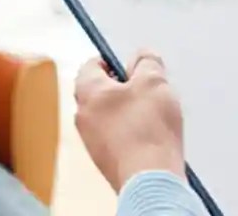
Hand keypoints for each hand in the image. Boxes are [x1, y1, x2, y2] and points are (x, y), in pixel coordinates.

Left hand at [74, 51, 185, 191]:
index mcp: (88, 91)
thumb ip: (147, 61)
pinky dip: (132, 133)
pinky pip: (117, 137)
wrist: (150, 179)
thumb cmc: (147, 130)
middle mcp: (83, 115)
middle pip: (102, 90)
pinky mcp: (106, 159)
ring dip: (130, 111)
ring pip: (110, 115)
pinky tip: (152, 137)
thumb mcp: (154, 81)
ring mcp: (92, 140)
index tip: (132, 63)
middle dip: (125, 86)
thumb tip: (143, 58)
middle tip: (149, 88)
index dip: (114, 59)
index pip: (92, 64)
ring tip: (154, 115)